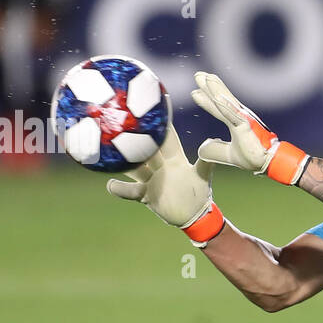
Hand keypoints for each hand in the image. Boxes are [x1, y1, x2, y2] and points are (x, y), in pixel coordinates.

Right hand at [106, 125, 225, 245]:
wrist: (193, 216)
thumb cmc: (200, 194)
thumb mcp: (202, 176)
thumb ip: (206, 161)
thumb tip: (213, 140)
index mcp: (175, 159)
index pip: (166, 138)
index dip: (161, 123)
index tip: (152, 106)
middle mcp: (160, 166)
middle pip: (146, 150)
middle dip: (135, 138)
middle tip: (122, 123)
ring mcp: (151, 180)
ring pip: (134, 168)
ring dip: (124, 162)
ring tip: (109, 152)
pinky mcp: (146, 195)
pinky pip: (130, 191)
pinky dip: (120, 189)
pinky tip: (110, 184)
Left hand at [191, 71, 309, 185]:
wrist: (270, 162)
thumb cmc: (254, 157)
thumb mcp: (228, 155)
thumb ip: (215, 150)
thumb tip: (200, 149)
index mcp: (236, 122)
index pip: (218, 108)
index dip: (207, 99)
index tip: (195, 91)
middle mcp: (239, 117)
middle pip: (221, 99)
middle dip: (209, 87)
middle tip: (197, 74)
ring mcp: (242, 119)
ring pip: (225, 101)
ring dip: (215, 88)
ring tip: (204, 77)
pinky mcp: (245, 125)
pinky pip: (231, 113)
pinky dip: (223, 103)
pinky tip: (214, 94)